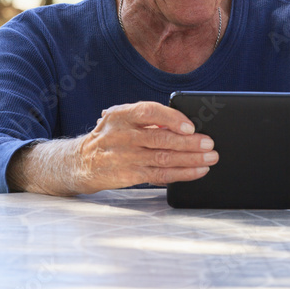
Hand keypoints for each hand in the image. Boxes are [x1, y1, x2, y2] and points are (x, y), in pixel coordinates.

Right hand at [73, 101, 217, 192]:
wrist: (79, 162)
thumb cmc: (111, 136)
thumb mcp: (122, 120)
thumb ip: (149, 120)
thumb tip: (186, 126)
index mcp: (121, 115)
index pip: (149, 112)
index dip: (171, 118)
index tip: (190, 126)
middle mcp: (121, 135)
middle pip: (161, 138)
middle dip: (190, 142)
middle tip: (210, 144)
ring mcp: (124, 157)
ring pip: (164, 158)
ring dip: (191, 159)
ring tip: (210, 158)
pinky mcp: (128, 176)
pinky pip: (160, 175)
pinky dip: (182, 173)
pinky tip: (197, 171)